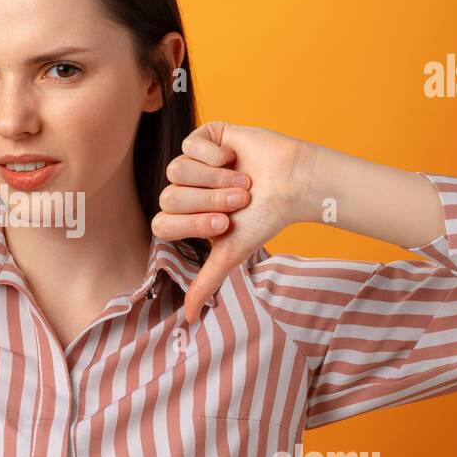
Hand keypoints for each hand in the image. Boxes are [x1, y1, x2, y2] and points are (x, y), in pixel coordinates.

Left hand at [152, 122, 316, 323]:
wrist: (294, 183)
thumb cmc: (264, 218)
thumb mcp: (232, 253)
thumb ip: (206, 281)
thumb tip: (188, 318)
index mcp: (184, 218)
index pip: (162, 223)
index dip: (192, 223)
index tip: (225, 223)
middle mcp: (184, 190)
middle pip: (170, 196)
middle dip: (208, 201)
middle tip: (240, 200)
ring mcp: (192, 163)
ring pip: (177, 170)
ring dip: (215, 178)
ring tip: (243, 181)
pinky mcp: (204, 137)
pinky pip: (190, 144)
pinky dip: (215, 154)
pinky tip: (235, 157)